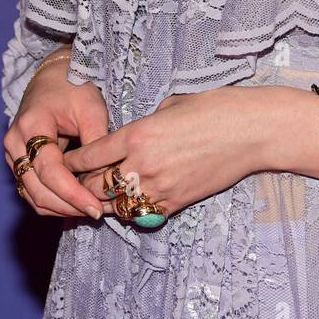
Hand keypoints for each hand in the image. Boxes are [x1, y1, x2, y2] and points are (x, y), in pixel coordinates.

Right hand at [3, 60, 109, 218]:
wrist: (52, 77)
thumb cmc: (73, 87)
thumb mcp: (91, 108)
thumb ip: (96, 142)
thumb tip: (103, 178)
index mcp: (31, 126)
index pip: (49, 171)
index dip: (72, 193)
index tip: (95, 207)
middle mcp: (14, 143)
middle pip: (37, 189)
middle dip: (67, 206)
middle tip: (97, 212)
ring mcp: (12, 154)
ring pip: (32, 195)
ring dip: (60, 208)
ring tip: (89, 210)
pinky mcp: (18, 162)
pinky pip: (32, 190)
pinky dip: (53, 201)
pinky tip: (76, 204)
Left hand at [63, 85, 280, 217]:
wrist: (252, 132)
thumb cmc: (217, 109)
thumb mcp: (173, 104)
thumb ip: (148, 121)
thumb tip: (139, 132)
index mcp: (139, 133)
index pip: (92, 154)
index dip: (74, 160)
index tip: (66, 161)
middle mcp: (143, 164)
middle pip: (97, 184)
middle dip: (84, 183)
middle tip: (76, 182)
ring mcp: (159, 187)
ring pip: (116, 204)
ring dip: (105, 200)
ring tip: (97, 197)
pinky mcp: (176, 203)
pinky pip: (141, 214)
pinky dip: (131, 210)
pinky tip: (129, 203)